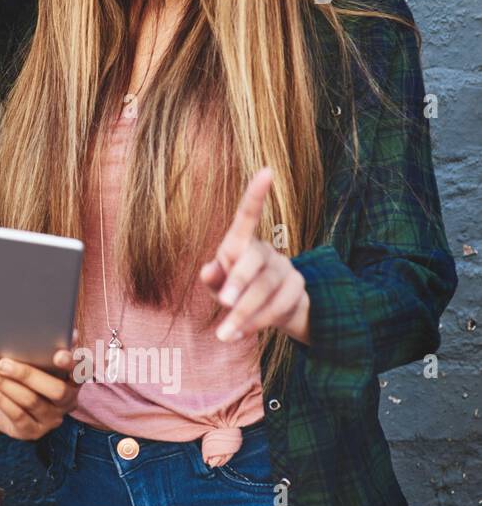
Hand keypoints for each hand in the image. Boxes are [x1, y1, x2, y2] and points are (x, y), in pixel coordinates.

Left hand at [0, 349, 79, 439]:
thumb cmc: (19, 368)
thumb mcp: (30, 356)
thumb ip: (43, 344)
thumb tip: (63, 330)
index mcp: (73, 378)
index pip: (82, 371)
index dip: (74, 363)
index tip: (58, 354)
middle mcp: (67, 401)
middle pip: (56, 390)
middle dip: (27, 375)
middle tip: (2, 362)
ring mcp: (51, 419)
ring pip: (31, 401)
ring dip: (5, 384)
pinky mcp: (32, 432)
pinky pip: (18, 415)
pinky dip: (1, 398)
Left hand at [200, 167, 310, 344]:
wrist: (269, 308)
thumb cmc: (232, 287)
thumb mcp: (217, 283)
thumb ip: (212, 277)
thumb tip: (208, 271)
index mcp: (241, 242)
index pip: (248, 215)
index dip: (256, 194)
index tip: (266, 170)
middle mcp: (265, 251)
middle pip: (255, 260)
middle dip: (239, 281)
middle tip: (223, 302)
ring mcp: (285, 269)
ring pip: (267, 290)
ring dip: (244, 314)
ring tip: (223, 334)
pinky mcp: (297, 290)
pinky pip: (277, 308)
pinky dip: (256, 323)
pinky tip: (238, 334)